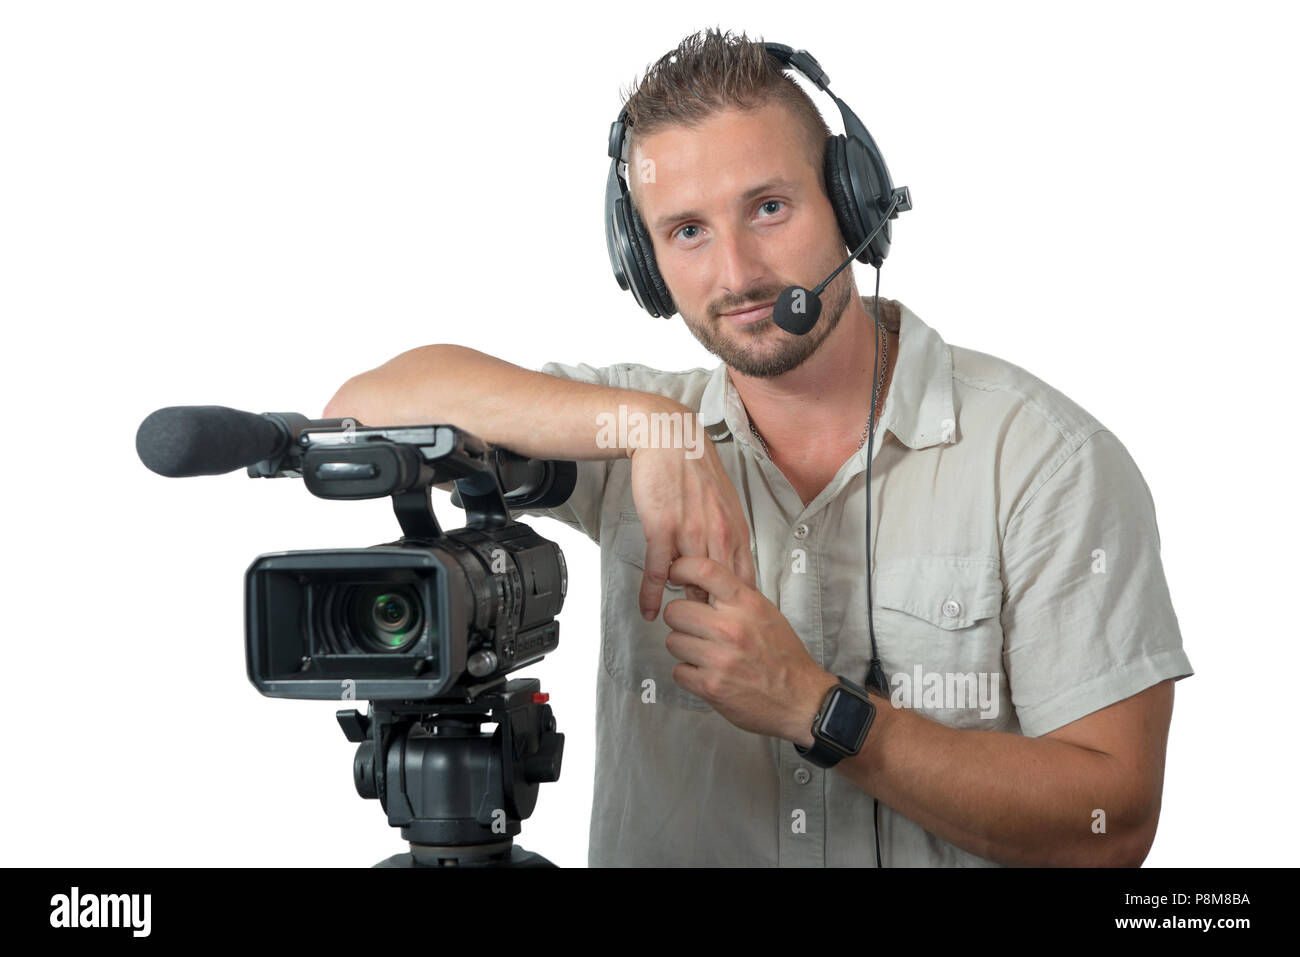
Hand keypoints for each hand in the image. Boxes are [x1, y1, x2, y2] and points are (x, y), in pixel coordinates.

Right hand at [630, 440, 755, 618]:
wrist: (671, 439)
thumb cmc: (695, 471)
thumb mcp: (724, 504)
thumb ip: (728, 535)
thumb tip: (727, 563)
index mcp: (736, 530)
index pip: (744, 580)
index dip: (738, 606)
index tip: (733, 623)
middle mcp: (718, 535)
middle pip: (720, 589)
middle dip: (714, 613)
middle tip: (709, 635)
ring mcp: (691, 533)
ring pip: (690, 583)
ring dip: (683, 606)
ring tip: (678, 626)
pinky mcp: (663, 528)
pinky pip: (658, 571)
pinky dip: (651, 595)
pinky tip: (648, 611)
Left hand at [662, 555, 836, 741]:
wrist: (801, 699)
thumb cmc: (784, 657)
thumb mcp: (766, 614)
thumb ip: (735, 597)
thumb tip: (701, 582)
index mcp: (747, 605)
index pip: (704, 570)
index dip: (681, 569)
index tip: (676, 576)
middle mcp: (731, 628)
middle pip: (675, 610)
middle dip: (681, 620)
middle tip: (694, 628)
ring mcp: (720, 658)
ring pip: (672, 641)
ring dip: (684, 648)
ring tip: (704, 653)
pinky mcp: (711, 686)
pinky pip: (678, 671)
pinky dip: (688, 674)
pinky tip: (707, 673)